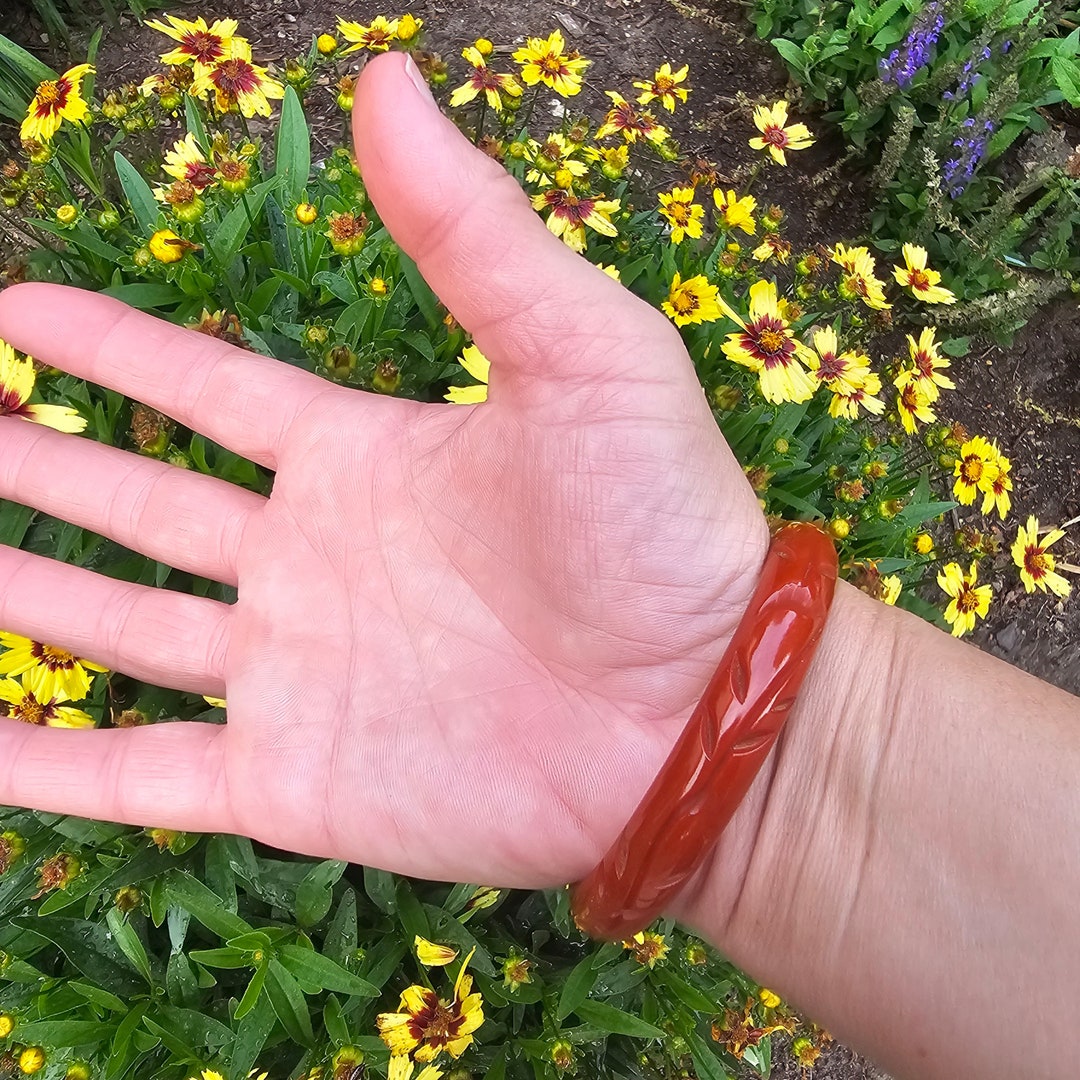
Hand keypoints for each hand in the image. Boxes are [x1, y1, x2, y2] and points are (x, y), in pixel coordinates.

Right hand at [0, 53, 766, 891]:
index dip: (116, 350)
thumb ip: (475, 232)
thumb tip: (387, 78)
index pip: (211, 392)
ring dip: (28, 598)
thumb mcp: (584, 352)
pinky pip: (143, 775)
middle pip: (143, 503)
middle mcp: (316, 563)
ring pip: (123, 634)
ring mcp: (299, 676)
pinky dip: (51, 771)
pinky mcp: (298, 783)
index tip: (14, 313)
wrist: (703, 712)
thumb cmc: (661, 531)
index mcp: (368, 461)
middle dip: (41, 465)